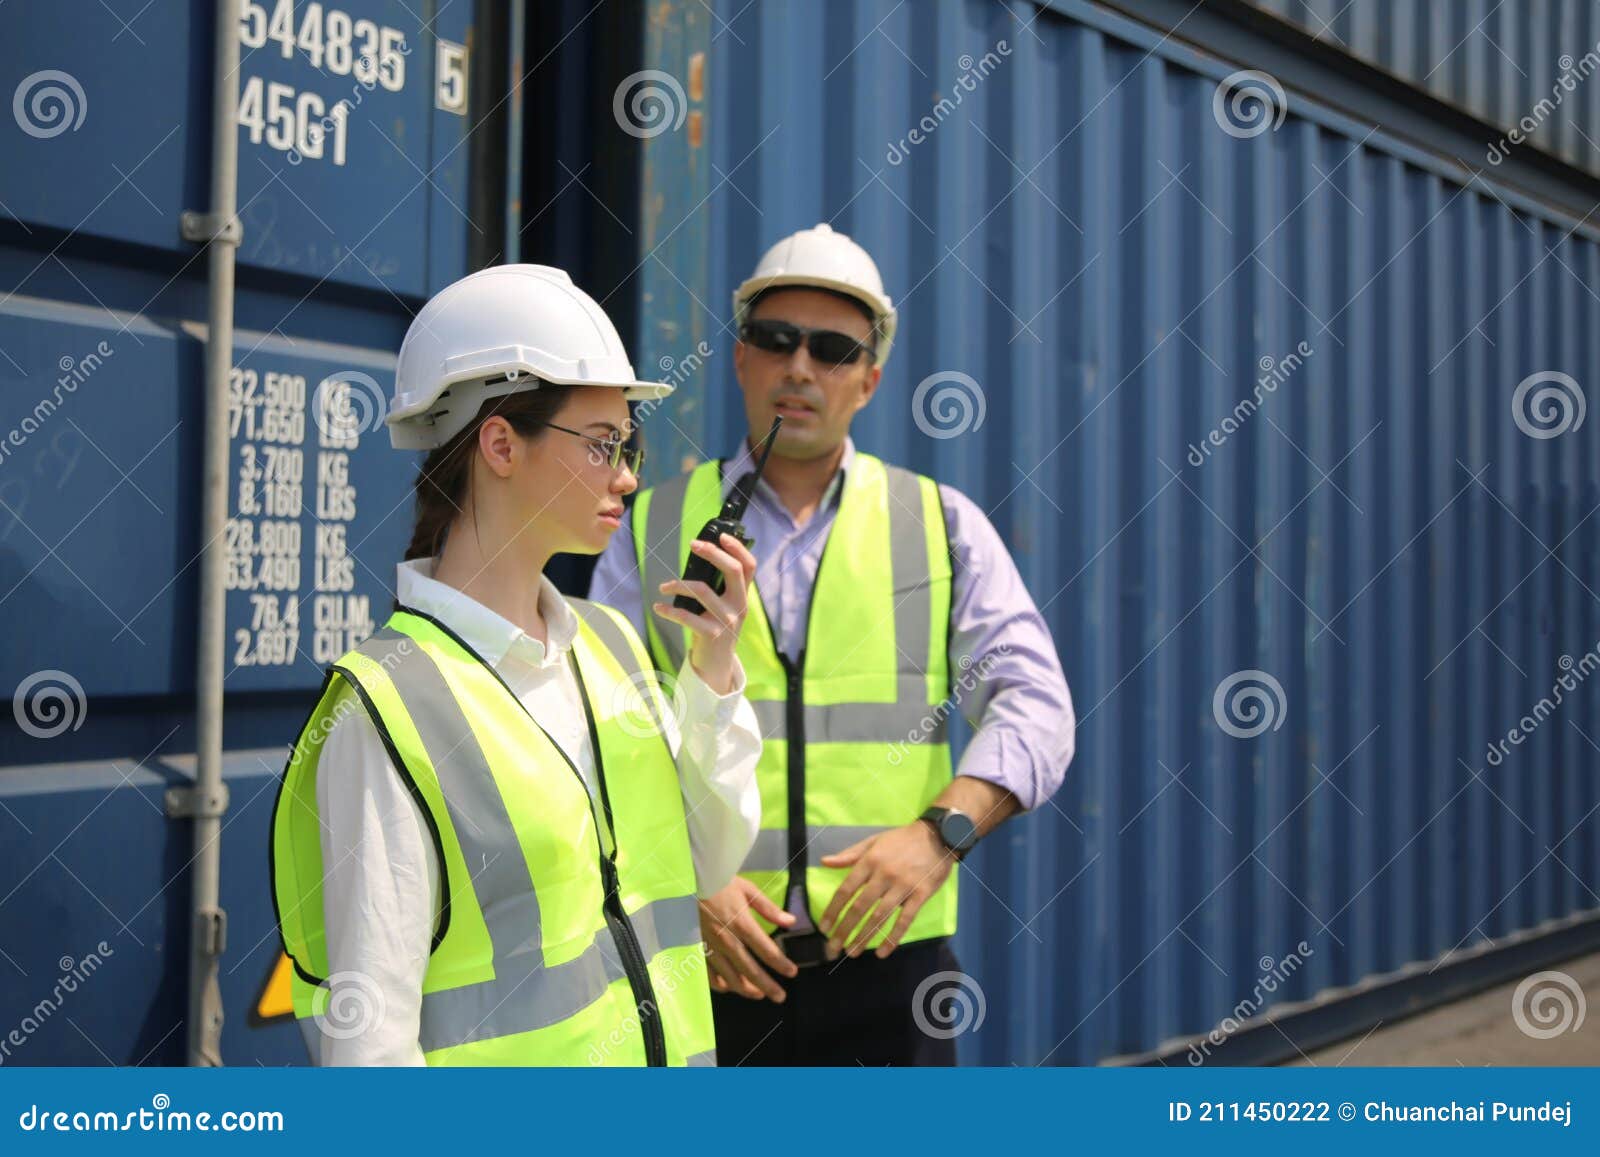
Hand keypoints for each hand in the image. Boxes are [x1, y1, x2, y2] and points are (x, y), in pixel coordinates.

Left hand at [651, 532, 756, 694]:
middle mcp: (740, 606)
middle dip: (712, 553)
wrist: (716, 665)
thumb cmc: (713, 629)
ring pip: (703, 590)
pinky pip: (687, 616)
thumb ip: (719, 588)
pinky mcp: (711, 634)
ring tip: (663, 587)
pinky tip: (659, 608)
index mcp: (742, 596)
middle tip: (693, 545)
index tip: (722, 535)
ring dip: (678, 584)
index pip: (749, 566)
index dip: (738, 548)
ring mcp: (727, 621)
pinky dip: (669, 610)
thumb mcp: (723, 608)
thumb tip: (699, 559)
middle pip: (733, 570)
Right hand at [697, 877, 798, 1001]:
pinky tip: (730, 987)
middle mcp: (727, 941)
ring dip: (747, 990)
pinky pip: (709, 975)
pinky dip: (721, 985)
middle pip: (751, 971)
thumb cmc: (719, 883)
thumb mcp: (748, 889)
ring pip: (730, 978)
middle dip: (768, 986)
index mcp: (742, 924)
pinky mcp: (698, 950)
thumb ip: (769, 909)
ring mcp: (711, 948)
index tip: (792, 973)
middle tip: (780, 997)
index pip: (767, 951)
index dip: (781, 964)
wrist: (687, 882)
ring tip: (759, 995)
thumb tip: (791, 921)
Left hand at [817, 821, 954, 958]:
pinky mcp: (921, 894)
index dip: (833, 910)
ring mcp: (903, 885)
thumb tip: (824, 862)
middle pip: (859, 907)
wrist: (938, 835)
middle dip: (844, 930)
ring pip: (880, 916)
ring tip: (852, 953)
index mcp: (869, 861)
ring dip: (864, 937)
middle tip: (833, 949)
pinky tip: (882, 952)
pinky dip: (893, 938)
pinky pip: (905, 920)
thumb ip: (849, 854)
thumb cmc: (902, 840)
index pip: (846, 889)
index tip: (824, 928)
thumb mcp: (873, 841)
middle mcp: (883, 874)